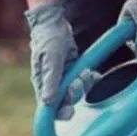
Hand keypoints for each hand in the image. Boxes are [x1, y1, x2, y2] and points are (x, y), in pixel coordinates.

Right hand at [25, 0, 99, 119]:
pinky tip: (94, 74)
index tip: (70, 110)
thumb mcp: (51, 60)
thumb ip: (51, 82)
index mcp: (42, 86)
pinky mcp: (71, 71)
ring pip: (76, 92)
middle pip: (65, 102)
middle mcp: (51, 85)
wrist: (53, 22)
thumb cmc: (48, 40)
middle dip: (76, 94)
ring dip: (84, 84)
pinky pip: (82, 81)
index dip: (60, 113)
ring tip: (86, 72)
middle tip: (79, 81)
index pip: (49, 108)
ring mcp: (62, 79)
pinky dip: (90, 79)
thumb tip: (49, 103)